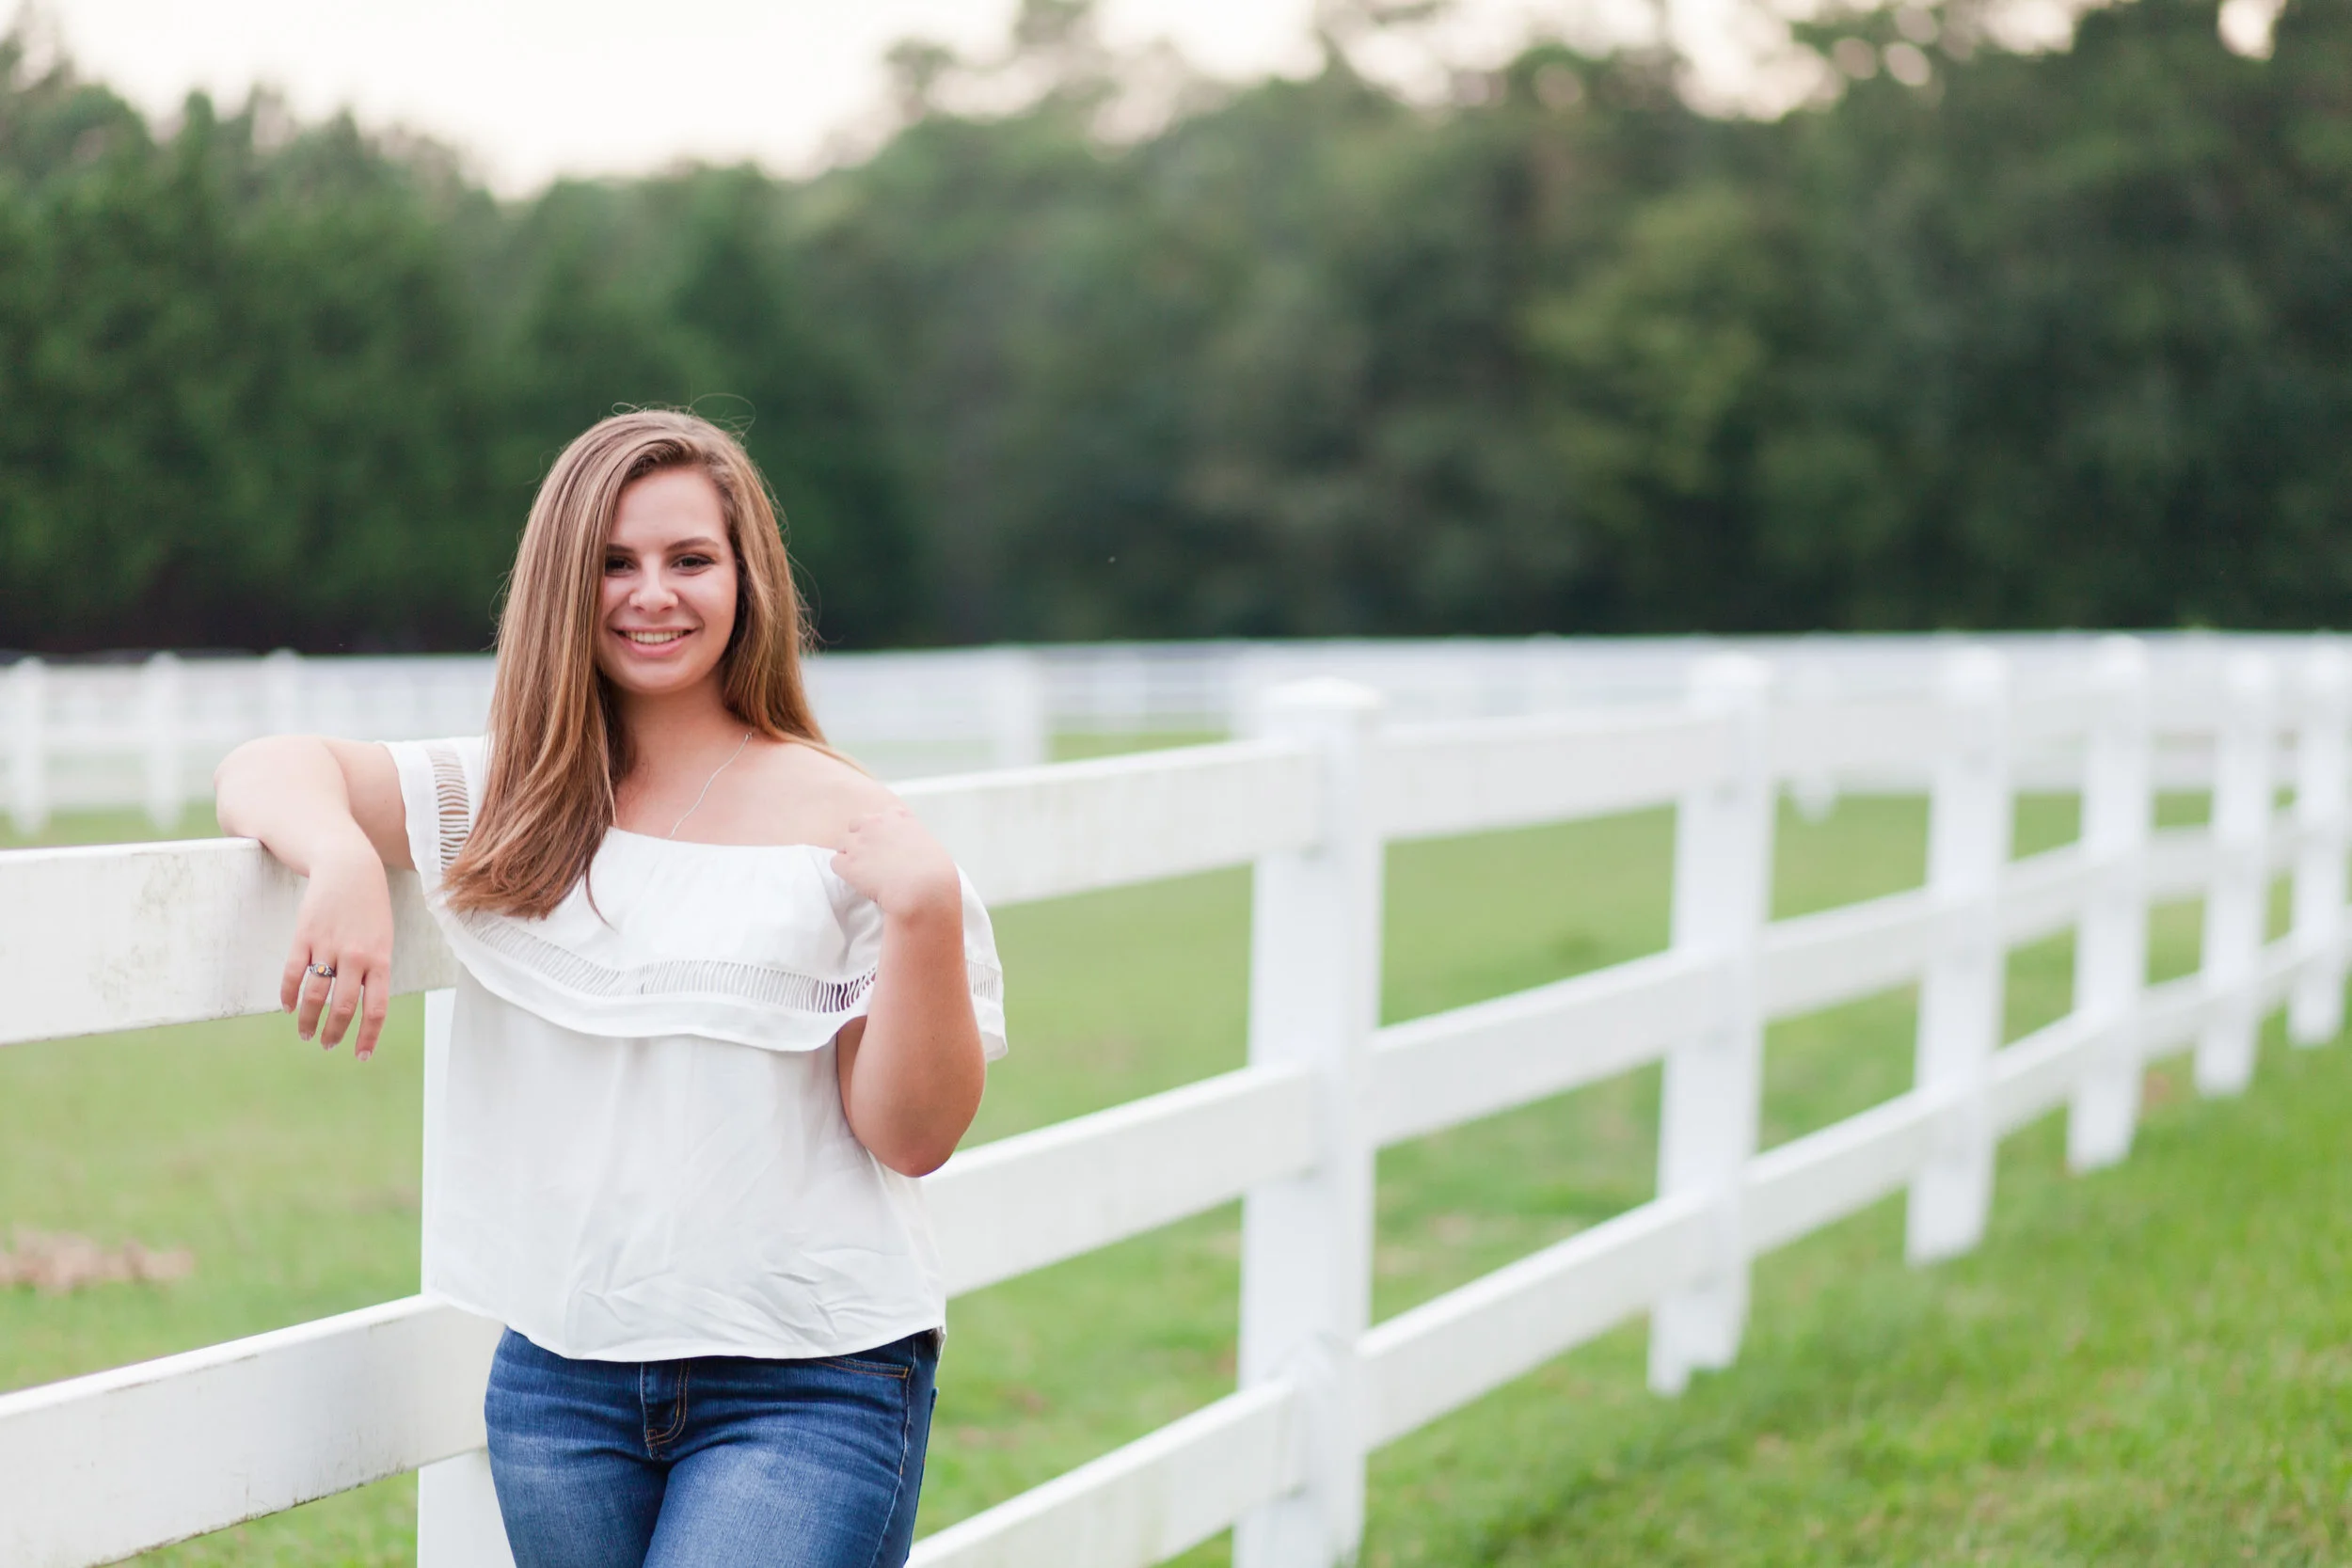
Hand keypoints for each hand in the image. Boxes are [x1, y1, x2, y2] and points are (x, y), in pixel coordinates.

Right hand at [280, 843, 395, 1060]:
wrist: (350, 868)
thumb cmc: (371, 907)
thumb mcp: (383, 938)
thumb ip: (373, 970)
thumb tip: (361, 1005)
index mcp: (381, 959)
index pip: (376, 1008)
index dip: (367, 1035)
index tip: (359, 1055)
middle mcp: (356, 956)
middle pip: (343, 1007)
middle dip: (334, 1032)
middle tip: (327, 1045)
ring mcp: (329, 946)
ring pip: (315, 995)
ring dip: (308, 1020)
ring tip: (305, 1033)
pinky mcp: (305, 936)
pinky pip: (294, 973)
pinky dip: (289, 994)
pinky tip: (289, 1007)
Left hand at [831, 805, 960, 922]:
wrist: (923, 890)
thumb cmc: (934, 873)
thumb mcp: (930, 845)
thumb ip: (914, 840)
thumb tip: (909, 852)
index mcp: (897, 818)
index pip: (882, 815)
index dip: (881, 831)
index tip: (887, 844)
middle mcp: (875, 824)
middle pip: (856, 824)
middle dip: (860, 838)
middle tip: (870, 858)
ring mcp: (860, 843)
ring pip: (842, 843)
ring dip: (849, 855)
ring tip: (863, 872)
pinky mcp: (849, 864)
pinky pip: (835, 863)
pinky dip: (843, 872)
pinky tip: (857, 881)